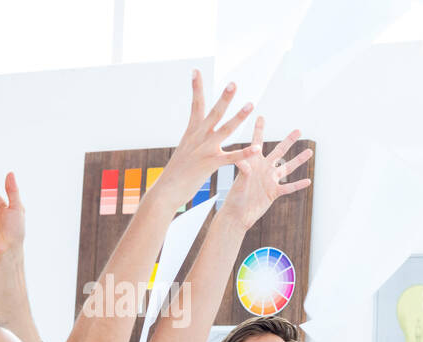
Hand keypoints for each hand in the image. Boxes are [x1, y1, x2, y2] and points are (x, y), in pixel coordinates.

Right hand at [155, 70, 258, 206]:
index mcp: (191, 133)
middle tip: (234, 83)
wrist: (166, 190)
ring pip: (225, 130)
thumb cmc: (177, 173)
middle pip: (213, 113)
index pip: (195, 106)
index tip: (196, 70)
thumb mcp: (186, 151)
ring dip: (239, 116)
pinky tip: (256, 148)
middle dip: (224, 97)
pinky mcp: (210, 164)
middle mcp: (198, 138)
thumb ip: (194, 141)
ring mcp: (204, 150)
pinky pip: (231, 157)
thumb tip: (195, 133)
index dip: (196, 88)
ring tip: (251, 104)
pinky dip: (244, 153)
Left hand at [219, 119, 312, 228]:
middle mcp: (263, 169)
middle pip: (279, 151)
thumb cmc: (234, 198)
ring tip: (309, 152)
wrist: (238, 214)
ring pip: (288, 168)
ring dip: (299, 160)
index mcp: (253, 162)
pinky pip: (289, 187)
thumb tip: (243, 163)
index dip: (259, 129)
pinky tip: (308, 181)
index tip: (261, 115)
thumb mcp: (238, 184)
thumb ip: (244, 173)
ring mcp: (270, 180)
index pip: (256, 142)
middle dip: (289, 140)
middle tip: (298, 130)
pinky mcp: (274, 192)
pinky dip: (298, 185)